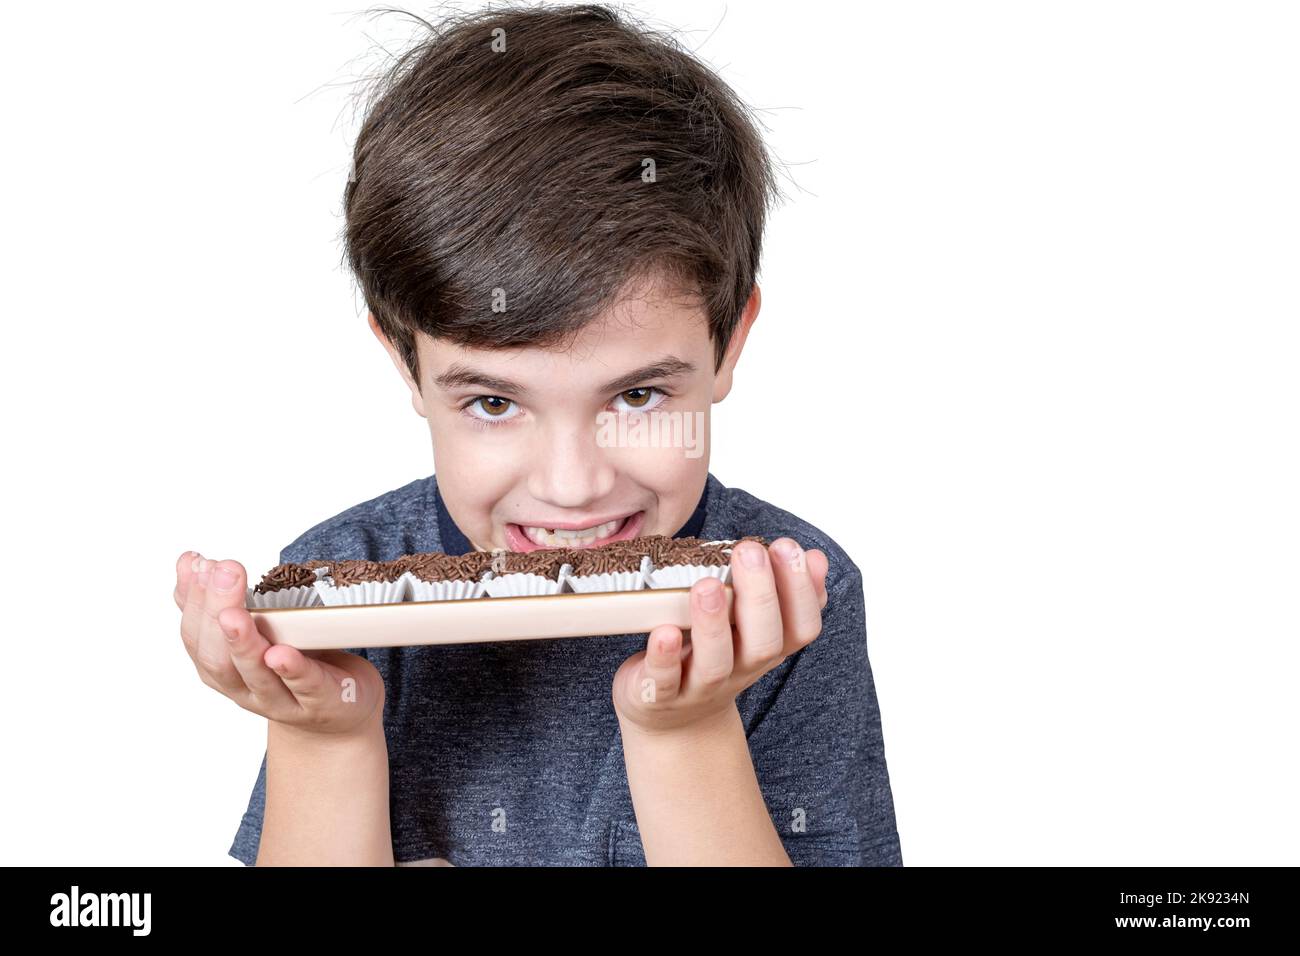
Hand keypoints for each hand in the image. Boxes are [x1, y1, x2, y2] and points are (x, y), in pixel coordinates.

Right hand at [175, 552, 384, 737]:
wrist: (342, 714)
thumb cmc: (299, 664)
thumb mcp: (262, 632)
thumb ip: (228, 604)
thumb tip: (192, 563)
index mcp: (224, 669)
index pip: (196, 636)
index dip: (194, 601)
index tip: (200, 563)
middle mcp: (246, 688)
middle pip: (217, 657)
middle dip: (214, 611)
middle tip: (222, 572)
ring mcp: (281, 701)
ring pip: (254, 675)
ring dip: (242, 643)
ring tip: (233, 614)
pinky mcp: (321, 703)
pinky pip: (303, 687)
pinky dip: (291, 670)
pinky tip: (280, 653)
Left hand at [612, 538, 828, 737]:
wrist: (672, 718)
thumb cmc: (712, 654)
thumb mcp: (751, 627)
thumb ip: (781, 592)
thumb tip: (817, 557)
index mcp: (767, 648)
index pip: (802, 627)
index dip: (802, 591)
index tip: (789, 547)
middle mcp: (740, 670)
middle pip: (764, 643)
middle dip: (761, 595)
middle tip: (751, 551)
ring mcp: (700, 687)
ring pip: (715, 663)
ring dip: (713, 624)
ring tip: (707, 585)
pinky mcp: (659, 696)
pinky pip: (663, 682)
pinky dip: (665, 657)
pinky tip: (665, 632)